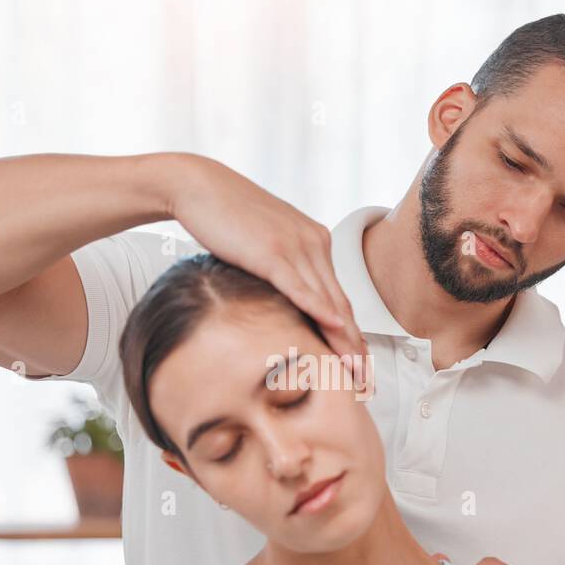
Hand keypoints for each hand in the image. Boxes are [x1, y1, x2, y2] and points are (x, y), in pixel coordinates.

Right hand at [168, 155, 371, 394]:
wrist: (200, 186)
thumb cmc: (226, 217)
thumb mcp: (264, 243)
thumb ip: (282, 266)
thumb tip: (284, 295)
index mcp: (315, 242)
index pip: (337, 296)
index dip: (351, 332)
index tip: (359, 361)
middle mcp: (313, 243)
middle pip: (339, 303)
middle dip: (354, 344)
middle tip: (364, 378)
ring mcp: (295, 246)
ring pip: (326, 299)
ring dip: (343, 337)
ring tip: (353, 368)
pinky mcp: (272, 251)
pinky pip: (300, 286)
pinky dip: (318, 308)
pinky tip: (332, 327)